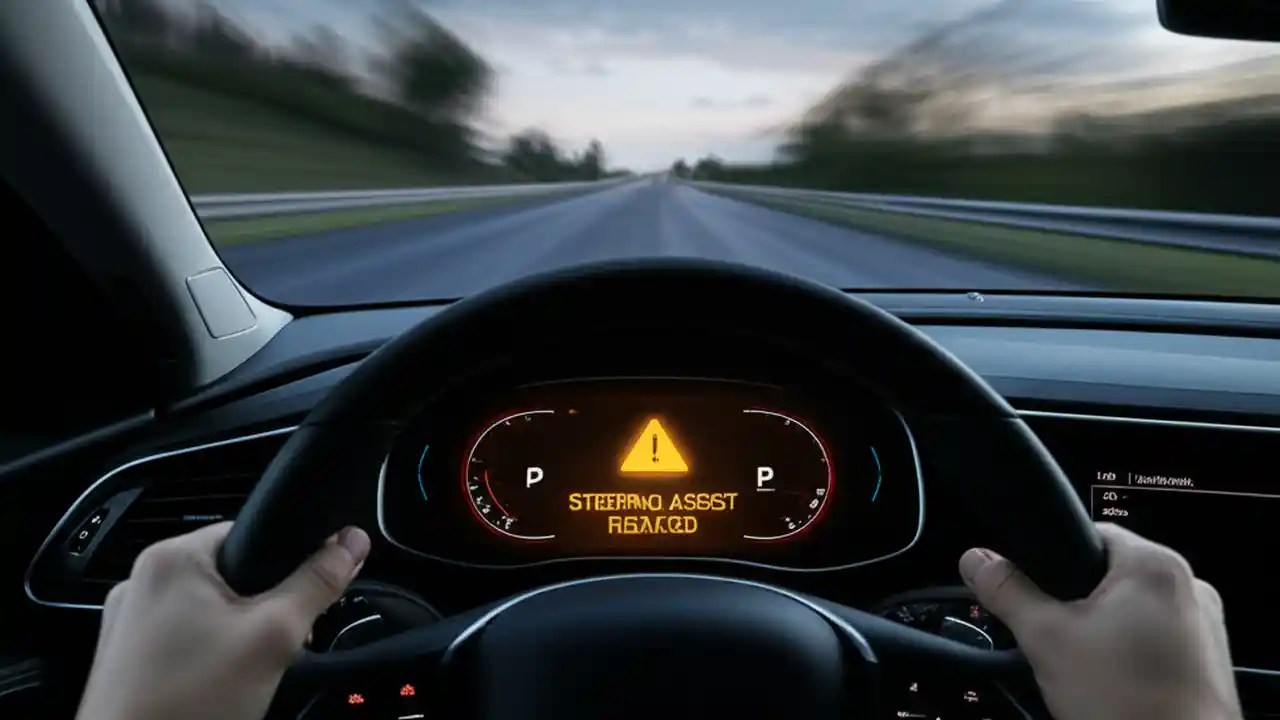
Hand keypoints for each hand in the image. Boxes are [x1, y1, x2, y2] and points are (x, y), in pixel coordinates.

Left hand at [78, 522, 370, 719]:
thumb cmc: (192, 702)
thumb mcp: (274, 637)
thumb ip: (318, 583)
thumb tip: (353, 541)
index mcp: (172, 557)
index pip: (250, 534)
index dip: (286, 567)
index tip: (297, 606)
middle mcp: (140, 579)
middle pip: (231, 575)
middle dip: (261, 610)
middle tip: (270, 648)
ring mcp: (127, 620)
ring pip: (208, 609)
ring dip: (236, 634)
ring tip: (240, 672)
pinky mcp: (124, 654)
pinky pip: (182, 636)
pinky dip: (207, 654)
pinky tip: (213, 684)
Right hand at [959, 523, 1240, 719]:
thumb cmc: (1126, 702)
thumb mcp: (1046, 639)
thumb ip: (1007, 591)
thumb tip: (976, 559)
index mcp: (1155, 565)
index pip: (1088, 533)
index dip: (1050, 560)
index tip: (1034, 593)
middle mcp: (1190, 586)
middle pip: (1108, 576)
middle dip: (1076, 606)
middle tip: (1057, 641)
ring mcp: (1205, 625)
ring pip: (1131, 611)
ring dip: (1103, 632)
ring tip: (1088, 669)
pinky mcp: (1207, 660)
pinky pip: (1155, 639)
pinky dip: (1129, 654)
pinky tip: (1114, 684)